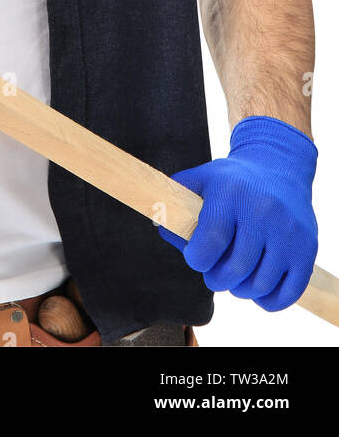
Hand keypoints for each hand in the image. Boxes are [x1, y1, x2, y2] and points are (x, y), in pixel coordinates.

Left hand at [157, 115, 317, 309]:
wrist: (279, 168)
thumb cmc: (232, 180)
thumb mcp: (200, 179)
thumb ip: (174, 202)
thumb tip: (162, 228)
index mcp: (230, 193)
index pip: (209, 243)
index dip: (196, 259)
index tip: (196, 256)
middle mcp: (262, 211)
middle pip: (234, 270)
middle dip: (216, 279)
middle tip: (214, 272)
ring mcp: (288, 232)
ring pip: (259, 285)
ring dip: (240, 290)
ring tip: (235, 276)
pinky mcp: (307, 250)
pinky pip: (287, 292)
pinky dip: (268, 300)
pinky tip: (258, 286)